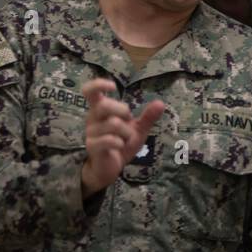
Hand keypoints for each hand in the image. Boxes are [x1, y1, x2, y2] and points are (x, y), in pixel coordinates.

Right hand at [79, 79, 164, 196]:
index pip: (90, 91)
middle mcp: (92, 118)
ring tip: (125, 139)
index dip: (99, 84)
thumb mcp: (138, 130)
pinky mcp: (92, 146)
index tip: (113, 87)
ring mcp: (91, 132)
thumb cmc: (120, 144)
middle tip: (129, 121)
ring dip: (126, 133)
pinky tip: (120, 146)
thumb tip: (160, 103)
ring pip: (112, 124)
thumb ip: (148, 117)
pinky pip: (109, 139)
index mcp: (100, 110)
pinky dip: (120, 142)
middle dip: (123, 111)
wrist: (110, 167)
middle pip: (105, 105)